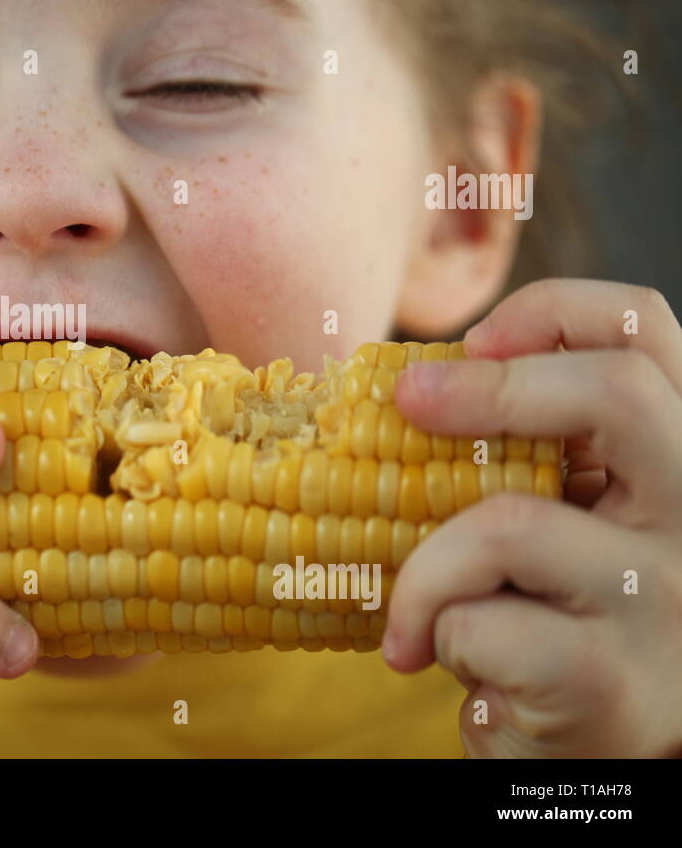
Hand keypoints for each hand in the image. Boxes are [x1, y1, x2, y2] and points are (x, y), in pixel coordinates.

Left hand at [384, 278, 681, 756]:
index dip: (553, 311)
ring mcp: (664, 597)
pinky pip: (478, 618)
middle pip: (617, 393)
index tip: (472, 341)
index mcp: (676, 457)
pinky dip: (425, 626)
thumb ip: (521, 449)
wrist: (581, 751)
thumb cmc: (548, 612)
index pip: (649, 332)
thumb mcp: (554, 513)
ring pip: (509, 522)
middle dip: (489, 386)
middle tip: (407, 400)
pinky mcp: (609, 676)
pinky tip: (426, 654)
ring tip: (408, 603)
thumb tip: (409, 379)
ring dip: (424, 562)